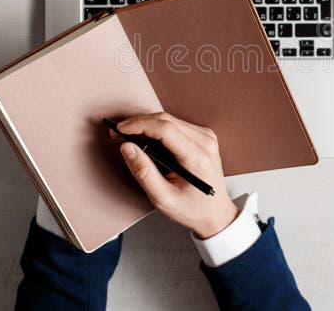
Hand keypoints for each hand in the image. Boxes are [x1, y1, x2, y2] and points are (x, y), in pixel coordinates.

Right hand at [110, 112, 238, 238]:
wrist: (215, 213)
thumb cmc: (192, 209)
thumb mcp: (163, 198)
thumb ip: (143, 172)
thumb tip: (127, 147)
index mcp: (198, 157)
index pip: (165, 129)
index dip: (139, 125)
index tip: (119, 129)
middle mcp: (206, 142)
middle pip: (166, 120)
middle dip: (138, 123)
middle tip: (117, 133)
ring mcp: (206, 137)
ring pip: (170, 120)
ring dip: (146, 125)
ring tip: (127, 136)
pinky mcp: (203, 136)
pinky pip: (176, 125)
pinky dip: (157, 129)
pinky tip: (144, 138)